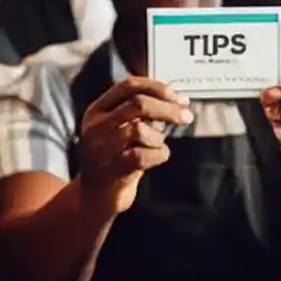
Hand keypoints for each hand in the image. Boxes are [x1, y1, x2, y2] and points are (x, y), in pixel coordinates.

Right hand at [77, 77, 191, 213]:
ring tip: (157, 144)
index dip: (156, 87)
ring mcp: (101, 149)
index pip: (128, 86)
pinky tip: (157, 157)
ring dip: (159, 137)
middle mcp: (96, 126)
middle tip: (186, 116)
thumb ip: (142, 115)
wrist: (94, 195)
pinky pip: (144, 155)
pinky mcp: (112, 170)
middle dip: (168, 108)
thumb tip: (178, 101)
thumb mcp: (120, 130)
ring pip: (141, 130)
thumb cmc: (114, 158)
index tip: (177, 97)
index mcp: (97, 111)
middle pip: (138, 104)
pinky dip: (159, 154)